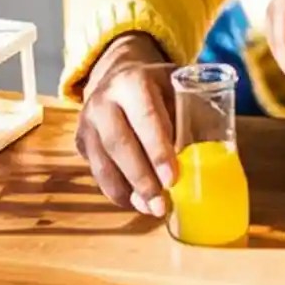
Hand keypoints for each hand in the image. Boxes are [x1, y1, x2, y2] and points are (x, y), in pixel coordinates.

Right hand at [75, 32, 176, 215]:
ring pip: (103, 163)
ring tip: (152, 210)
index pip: (145, 118)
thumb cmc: (158, 88)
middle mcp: (104, 100)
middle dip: (141, 179)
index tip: (172, 179)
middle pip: (119, 144)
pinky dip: (117, 191)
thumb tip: (202, 161)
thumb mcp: (177, 89)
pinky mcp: (81, 141)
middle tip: (161, 205)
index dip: (157, 151)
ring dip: (128, 191)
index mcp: (132, 81)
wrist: (118, 74)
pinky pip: (97, 171)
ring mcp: (88, 121)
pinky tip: (136, 202)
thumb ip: (187, 119)